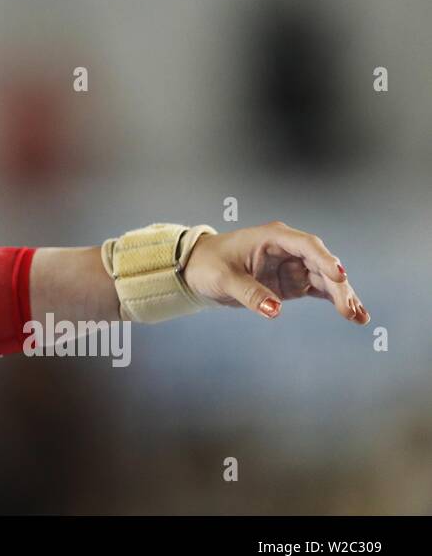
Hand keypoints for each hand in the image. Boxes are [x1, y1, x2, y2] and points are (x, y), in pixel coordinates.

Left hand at [182, 220, 367, 323]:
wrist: (196, 269)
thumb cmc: (208, 265)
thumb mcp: (223, 279)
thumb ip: (249, 293)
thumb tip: (275, 310)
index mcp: (272, 237)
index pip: (306, 245)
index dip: (325, 259)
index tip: (340, 275)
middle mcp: (288, 249)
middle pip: (321, 264)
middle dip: (338, 286)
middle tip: (349, 310)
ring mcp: (292, 265)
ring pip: (325, 279)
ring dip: (343, 296)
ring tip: (360, 317)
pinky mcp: (292, 282)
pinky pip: (319, 290)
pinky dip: (334, 301)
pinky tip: (354, 315)